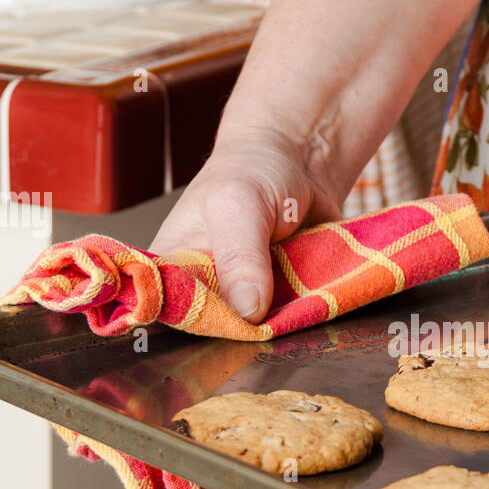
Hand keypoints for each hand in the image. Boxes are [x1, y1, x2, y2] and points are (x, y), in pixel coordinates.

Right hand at [149, 126, 342, 322]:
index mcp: (174, 267)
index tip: (236, 326)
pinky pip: (292, 318)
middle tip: (274, 313)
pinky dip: (306, 310)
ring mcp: (245, 296)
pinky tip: (314, 298)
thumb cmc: (252, 169)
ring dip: (284, 321)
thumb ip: (240, 257)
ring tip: (298, 299)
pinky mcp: (279, 299)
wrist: (302, 158)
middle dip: (249, 328)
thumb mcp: (238, 206)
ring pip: (261, 329)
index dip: (202, 325)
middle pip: (220, 329)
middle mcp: (206, 287)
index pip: (175, 313)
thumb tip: (248, 312)